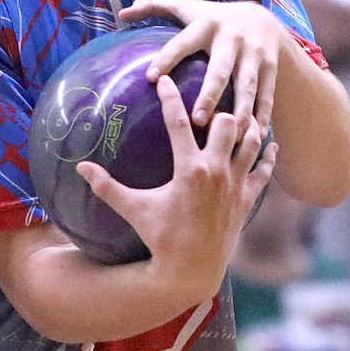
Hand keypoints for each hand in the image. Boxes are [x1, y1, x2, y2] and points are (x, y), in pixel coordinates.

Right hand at [76, 75, 274, 297]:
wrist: (190, 271)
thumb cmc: (159, 239)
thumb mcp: (133, 209)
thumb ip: (106, 187)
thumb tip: (80, 168)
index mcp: (189, 168)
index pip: (179, 121)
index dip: (170, 97)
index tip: (164, 79)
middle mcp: (217, 171)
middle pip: (228, 121)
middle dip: (219, 109)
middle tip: (209, 104)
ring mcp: (236, 184)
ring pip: (252, 141)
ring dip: (247, 126)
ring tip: (241, 115)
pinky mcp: (247, 199)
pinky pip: (264, 171)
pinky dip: (267, 156)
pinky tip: (269, 145)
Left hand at [119, 0, 294, 130]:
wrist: (262, 17)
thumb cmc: (211, 18)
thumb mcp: (185, 8)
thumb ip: (153, 8)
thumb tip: (122, 13)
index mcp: (205, 25)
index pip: (183, 42)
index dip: (167, 57)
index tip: (150, 77)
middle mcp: (231, 38)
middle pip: (220, 69)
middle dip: (210, 94)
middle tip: (197, 119)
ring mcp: (253, 53)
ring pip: (247, 85)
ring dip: (241, 110)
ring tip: (233, 135)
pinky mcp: (270, 67)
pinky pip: (267, 94)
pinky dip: (263, 115)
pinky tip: (256, 136)